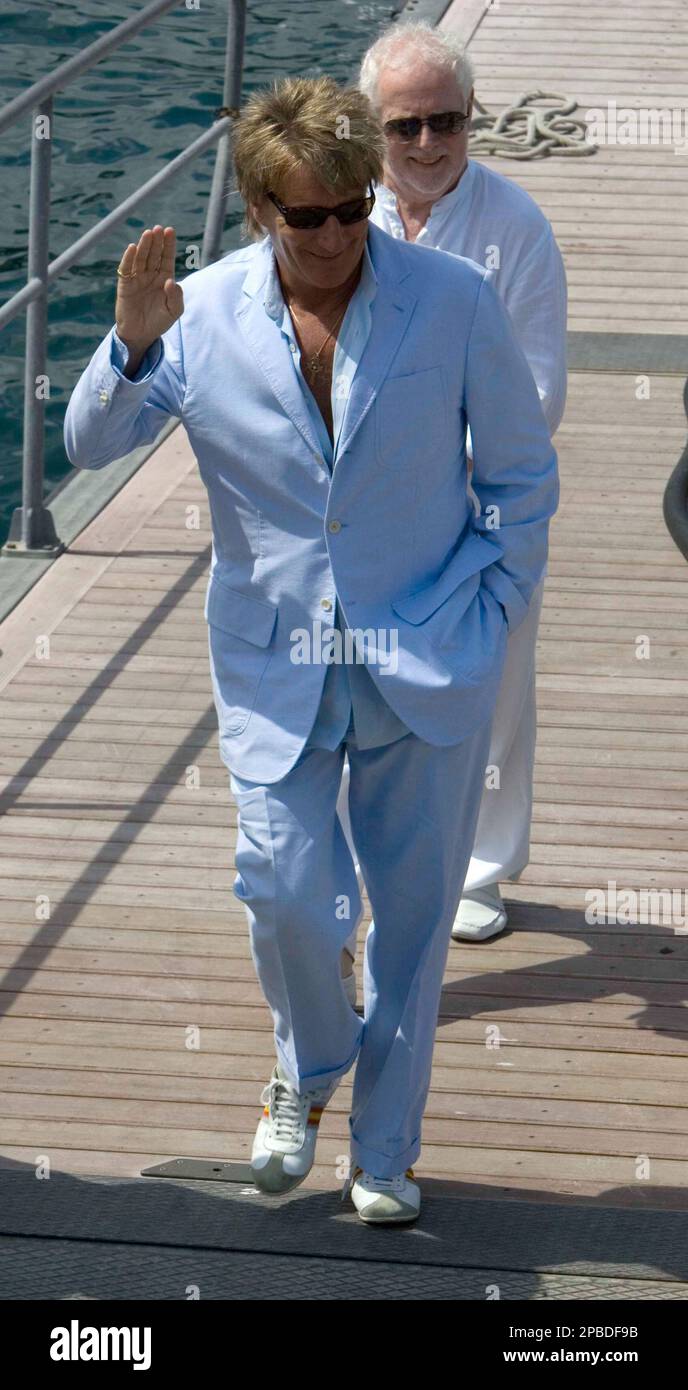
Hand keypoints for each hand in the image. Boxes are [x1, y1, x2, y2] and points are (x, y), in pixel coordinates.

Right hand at [115, 225, 183, 355]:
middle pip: (154, 254)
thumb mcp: (174, 311)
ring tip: (148, 234)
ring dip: (144, 246)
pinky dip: (128, 259)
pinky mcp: (125, 285)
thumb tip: (171, 281)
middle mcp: (151, 275)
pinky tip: (132, 248)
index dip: (168, 244)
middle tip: (158, 228)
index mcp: (165, 278)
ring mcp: (137, 278)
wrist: (141, 335)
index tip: (170, 231)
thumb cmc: (159, 322)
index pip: (167, 257)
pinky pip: (126, 269)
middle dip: (156, 241)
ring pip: (141, 258)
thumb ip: (176, 297)